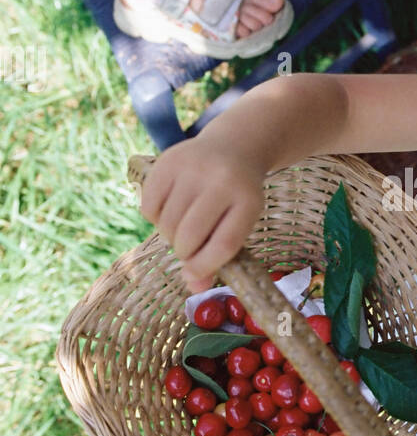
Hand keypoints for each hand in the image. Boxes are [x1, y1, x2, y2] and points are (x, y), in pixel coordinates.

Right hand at [138, 138, 265, 293]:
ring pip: (167, 223)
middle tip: (187, 248)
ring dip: (169, 235)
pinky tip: (169, 208)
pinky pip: (148, 207)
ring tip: (181, 226)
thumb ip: (219, 255)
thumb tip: (194, 287)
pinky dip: (154, 217)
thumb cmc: (235, 198)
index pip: (225, 244)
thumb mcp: (239, 222)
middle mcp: (222, 180)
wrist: (233, 148)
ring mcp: (194, 168)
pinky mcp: (167, 161)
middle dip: (184, 252)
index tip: (195, 274)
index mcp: (248, 201)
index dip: (206, 266)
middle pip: (191, 235)